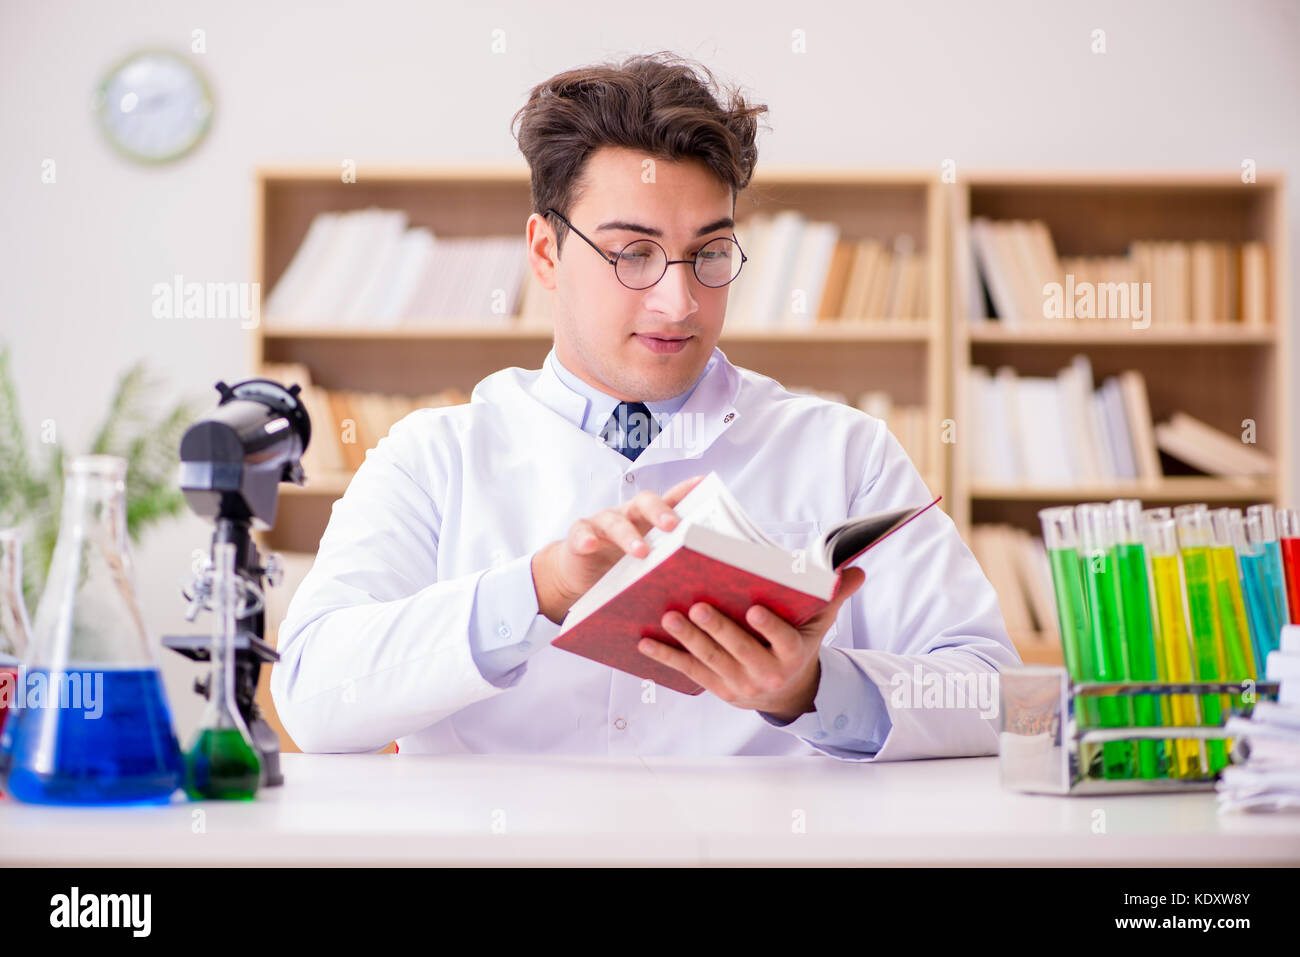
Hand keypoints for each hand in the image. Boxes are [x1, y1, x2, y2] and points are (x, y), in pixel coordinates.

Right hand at [532, 474, 707, 623]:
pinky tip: (591, 545)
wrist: (582, 580)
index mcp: (648, 521)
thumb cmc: (620, 569)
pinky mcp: (579, 537)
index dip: (685, 490)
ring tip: (641, 552)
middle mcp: (627, 515)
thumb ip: (669, 562)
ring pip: (615, 521)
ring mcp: (602, 524)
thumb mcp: (648, 565)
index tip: (703, 483)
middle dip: (659, 511)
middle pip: (644, 502)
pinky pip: (582, 533)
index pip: (670, 500)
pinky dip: (586, 538)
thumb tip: (704, 578)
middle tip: (672, 526)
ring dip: (628, 535)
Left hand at [638, 565, 865, 719]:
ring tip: (669, 617)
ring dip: (688, 641)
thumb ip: (834, 594)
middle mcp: (767, 673)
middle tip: (697, 607)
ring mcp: (740, 685)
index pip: (782, 639)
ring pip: (711, 661)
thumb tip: (856, 569)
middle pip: (739, 650)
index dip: (768, 627)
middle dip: (717, 630)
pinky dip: (668, 658)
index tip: (754, 608)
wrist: (788, 691)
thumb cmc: (799, 643)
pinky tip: (646, 643)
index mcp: (793, 654)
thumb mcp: (820, 622)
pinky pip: (690, 672)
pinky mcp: (718, 689)